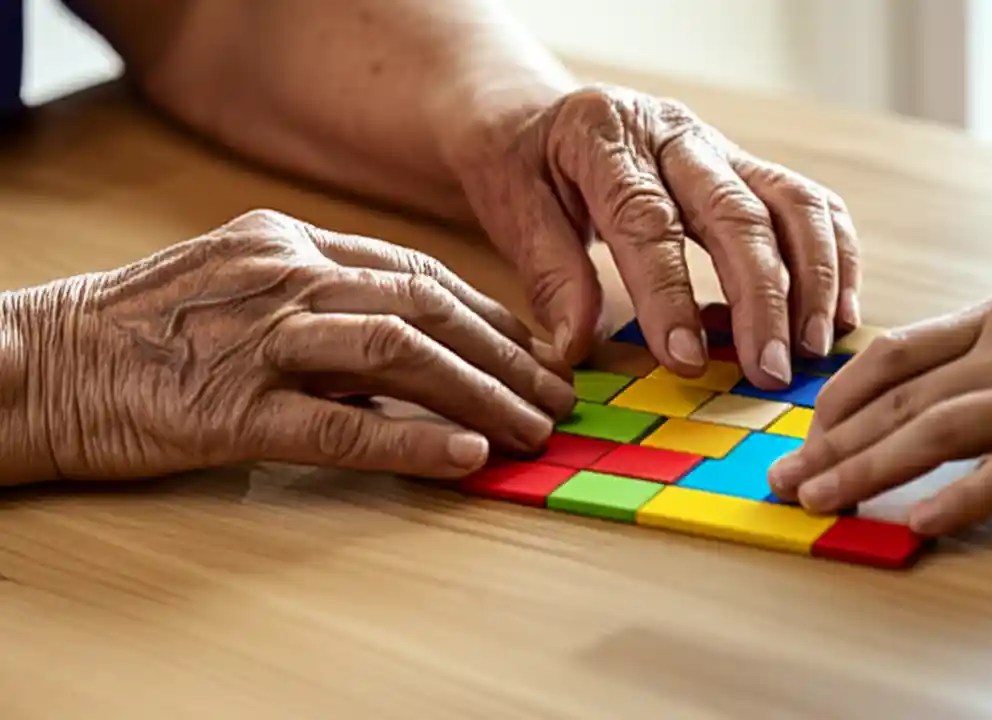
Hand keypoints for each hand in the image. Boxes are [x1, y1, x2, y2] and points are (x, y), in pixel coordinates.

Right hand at [2, 210, 574, 484]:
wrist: (37, 362)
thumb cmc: (141, 330)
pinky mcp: (233, 407)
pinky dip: (413, 440)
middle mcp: (287, 277)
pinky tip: (466, 457)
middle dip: (504, 355)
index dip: (488, 314)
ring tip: (533, 430)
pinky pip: (342, 423)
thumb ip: (321, 296)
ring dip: (480, 393)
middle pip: (427, 307)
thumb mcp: (238, 282)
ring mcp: (261, 338)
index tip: (533, 349)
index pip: (418, 272)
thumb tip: (413, 336)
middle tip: (556, 398)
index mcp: (290, 242)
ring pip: (401, 353)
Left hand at [448, 84, 860, 388]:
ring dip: (813, 277)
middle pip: (737, 211)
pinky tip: (834, 312)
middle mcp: (674, 133)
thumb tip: (579, 347)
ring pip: (791, 201)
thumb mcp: (509, 207)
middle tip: (771, 368)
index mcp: (605, 135)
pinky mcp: (747, 168)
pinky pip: (809, 203)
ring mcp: (719, 147)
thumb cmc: (520, 166)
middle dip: (763, 295)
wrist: (539, 119)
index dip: (670, 293)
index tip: (687, 361)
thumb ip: (548, 272)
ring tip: (813, 346)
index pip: (648, 218)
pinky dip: (832, 255)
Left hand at [767, 292, 991, 534]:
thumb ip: (977, 348)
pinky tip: (918, 523)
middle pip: (898, 401)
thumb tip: (910, 387)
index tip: (803, 434)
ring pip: (935, 432)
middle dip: (830, 444)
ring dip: (868, 470)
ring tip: (821, 501)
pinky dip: (959, 499)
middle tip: (784, 480)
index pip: (891, 356)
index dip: (837, 398)